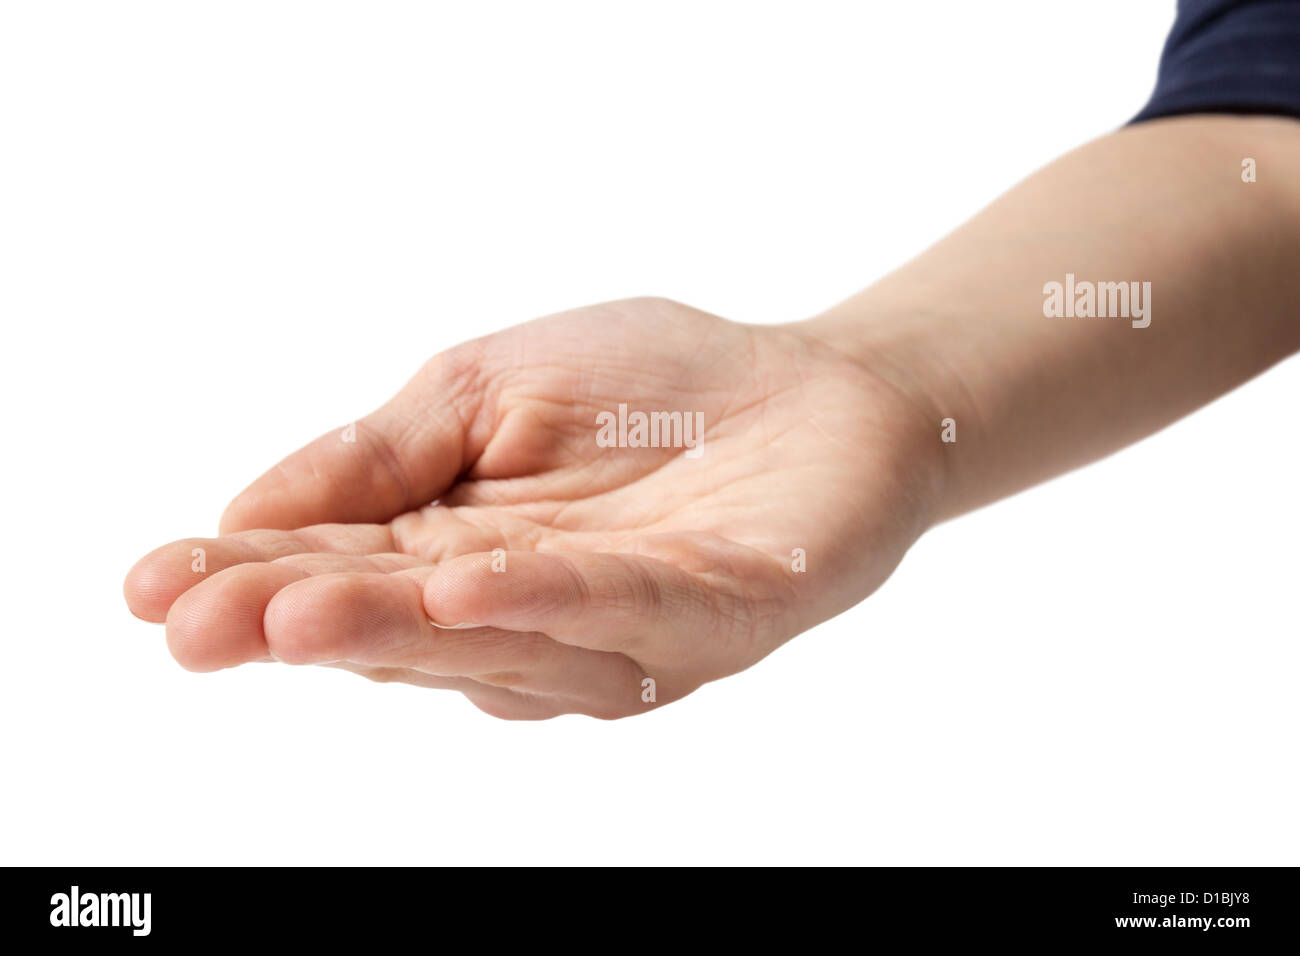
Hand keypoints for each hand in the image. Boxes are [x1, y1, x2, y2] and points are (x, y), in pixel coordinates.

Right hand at [124, 297, 942, 717]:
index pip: (339, 573)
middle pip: (399, 628)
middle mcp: (522, 615)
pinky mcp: (708, 622)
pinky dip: (545, 604)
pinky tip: (466, 582)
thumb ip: (381, 453)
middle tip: (195, 620)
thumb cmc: (650, 384)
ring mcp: (612, 634)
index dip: (245, 580)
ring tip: (298, 608)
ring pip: (494, 643)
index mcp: (458, 551)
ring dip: (397, 626)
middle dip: (295, 622)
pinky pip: (621, 617)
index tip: (150, 585)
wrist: (809, 384)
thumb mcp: (485, 385)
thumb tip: (242, 508)